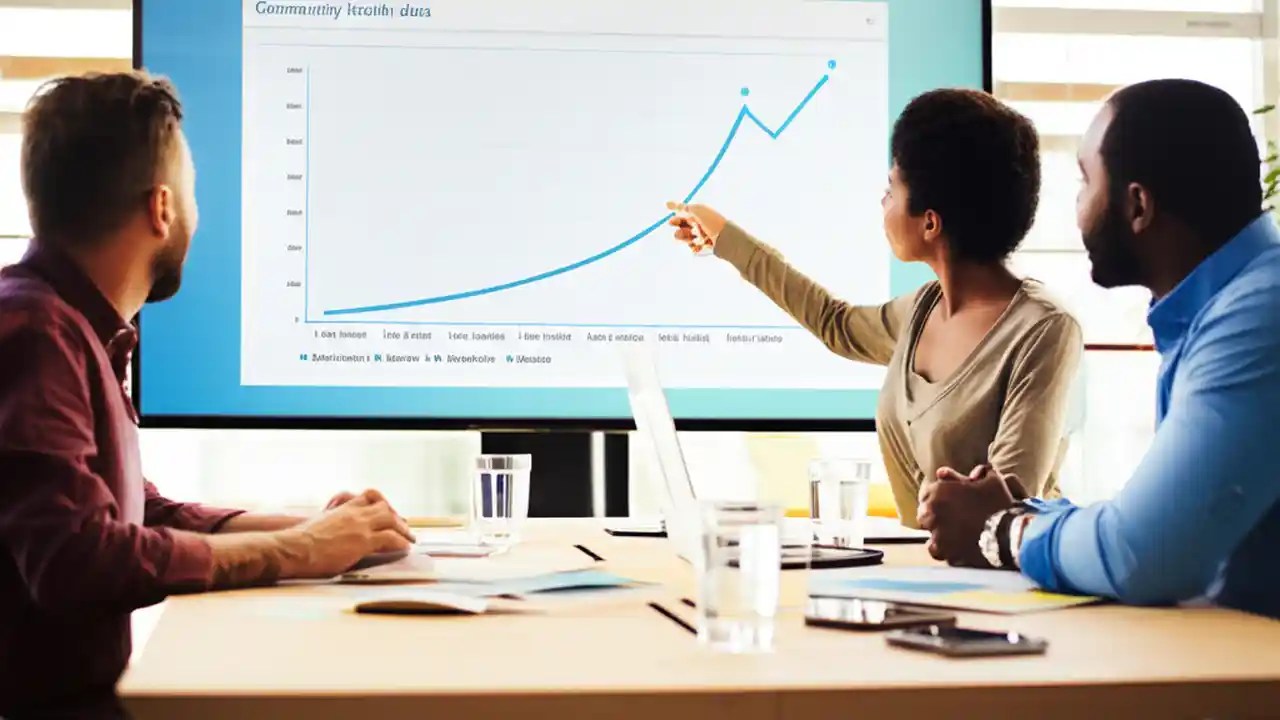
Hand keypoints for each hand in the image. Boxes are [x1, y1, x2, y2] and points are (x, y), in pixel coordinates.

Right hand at [279, 490, 415, 577]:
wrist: (292, 548)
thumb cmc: (298, 541)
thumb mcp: (317, 524)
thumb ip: (331, 522)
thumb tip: (334, 534)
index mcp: (342, 508)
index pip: (368, 496)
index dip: (381, 503)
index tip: (387, 512)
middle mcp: (353, 512)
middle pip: (382, 505)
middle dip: (394, 515)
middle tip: (402, 526)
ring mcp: (360, 525)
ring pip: (390, 519)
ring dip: (402, 529)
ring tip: (409, 538)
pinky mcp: (363, 541)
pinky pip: (390, 538)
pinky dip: (401, 542)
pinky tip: (405, 548)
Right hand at [666, 201, 726, 252]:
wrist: (725, 237)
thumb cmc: (712, 221)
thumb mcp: (696, 210)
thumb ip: (681, 207)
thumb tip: (666, 203)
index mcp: (698, 216)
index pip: (682, 218)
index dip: (676, 220)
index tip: (671, 222)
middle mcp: (699, 226)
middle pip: (682, 229)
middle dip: (679, 230)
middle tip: (681, 234)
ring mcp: (700, 238)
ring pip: (685, 239)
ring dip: (685, 238)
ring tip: (692, 239)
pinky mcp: (702, 248)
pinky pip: (692, 248)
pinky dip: (694, 246)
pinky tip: (699, 245)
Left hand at [918, 465, 1016, 567]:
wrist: (1007, 533)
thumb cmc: (999, 504)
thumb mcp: (993, 481)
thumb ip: (983, 472)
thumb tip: (978, 472)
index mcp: (938, 491)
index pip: (927, 494)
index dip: (939, 498)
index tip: (948, 502)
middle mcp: (931, 512)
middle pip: (925, 514)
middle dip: (935, 515)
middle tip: (950, 519)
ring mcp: (935, 533)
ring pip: (929, 533)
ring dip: (937, 533)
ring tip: (951, 535)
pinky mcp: (944, 552)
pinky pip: (937, 551)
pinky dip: (943, 550)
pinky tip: (953, 548)